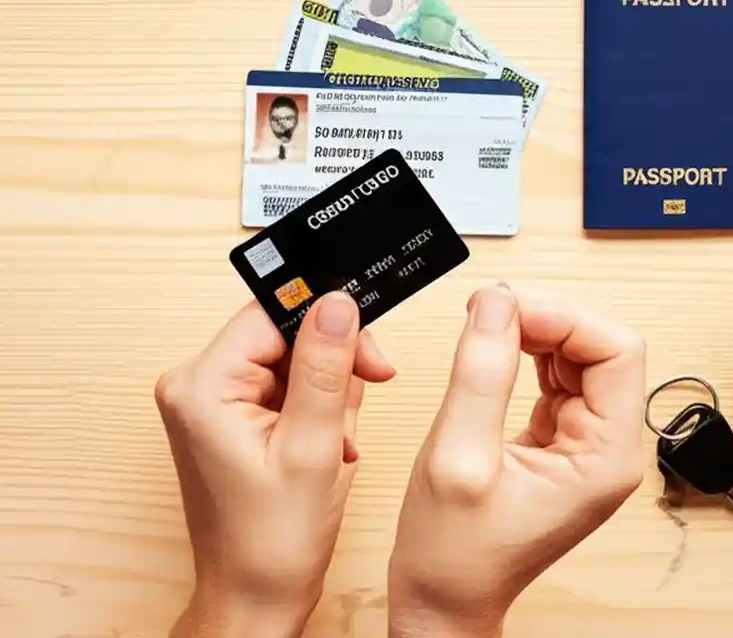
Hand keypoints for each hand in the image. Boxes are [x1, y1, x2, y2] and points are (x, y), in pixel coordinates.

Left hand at [155, 293, 395, 637]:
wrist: (256, 596)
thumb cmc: (272, 542)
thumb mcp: (313, 446)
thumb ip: (327, 368)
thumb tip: (338, 303)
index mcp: (201, 386)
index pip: (274, 315)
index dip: (330, 328)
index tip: (368, 356)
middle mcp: (196, 387)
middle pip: (286, 336)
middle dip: (332, 373)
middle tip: (348, 419)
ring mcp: (212, 403)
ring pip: (295, 362)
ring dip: (328, 398)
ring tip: (332, 446)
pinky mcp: (230, 417)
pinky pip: (288, 387)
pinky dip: (317, 413)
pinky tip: (323, 447)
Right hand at [387, 285, 645, 637]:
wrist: (444, 600)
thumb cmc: (454, 555)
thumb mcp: (458, 455)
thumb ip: (482, 373)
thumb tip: (496, 303)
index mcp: (607, 458)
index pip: (617, 351)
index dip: (565, 317)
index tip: (510, 307)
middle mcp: (609, 449)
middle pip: (601, 348)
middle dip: (549, 320)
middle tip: (491, 312)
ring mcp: (587, 444)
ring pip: (579, 356)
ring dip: (535, 333)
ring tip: (485, 328)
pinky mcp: (561, 440)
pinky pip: (556, 377)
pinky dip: (526, 354)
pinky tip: (493, 352)